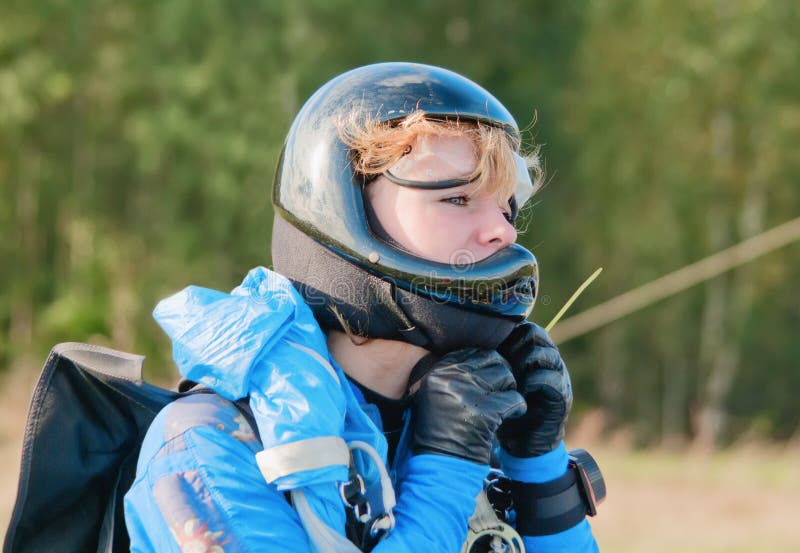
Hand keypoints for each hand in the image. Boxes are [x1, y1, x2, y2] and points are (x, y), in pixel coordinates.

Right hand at [411, 348, 526, 463]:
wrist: (440, 463)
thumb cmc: (440, 428)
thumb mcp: (437, 393)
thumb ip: (456, 372)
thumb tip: (487, 354)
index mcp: (438, 371)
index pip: (473, 350)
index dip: (487, 362)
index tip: (490, 377)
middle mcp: (451, 378)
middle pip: (492, 359)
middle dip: (502, 373)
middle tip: (501, 391)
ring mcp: (469, 394)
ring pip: (506, 376)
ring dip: (510, 390)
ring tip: (503, 406)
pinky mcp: (486, 413)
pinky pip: (515, 399)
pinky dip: (518, 408)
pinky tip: (510, 416)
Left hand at [496, 322, 571, 457]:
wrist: (525, 444)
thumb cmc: (506, 407)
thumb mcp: (498, 379)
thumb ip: (495, 360)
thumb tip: (470, 339)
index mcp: (536, 352)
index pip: (526, 328)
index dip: (508, 337)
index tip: (493, 353)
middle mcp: (550, 360)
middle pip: (535, 335)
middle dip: (514, 348)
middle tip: (501, 366)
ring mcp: (559, 376)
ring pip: (542, 354)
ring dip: (521, 365)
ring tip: (510, 380)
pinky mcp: (562, 396)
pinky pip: (548, 378)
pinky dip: (530, 385)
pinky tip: (518, 395)